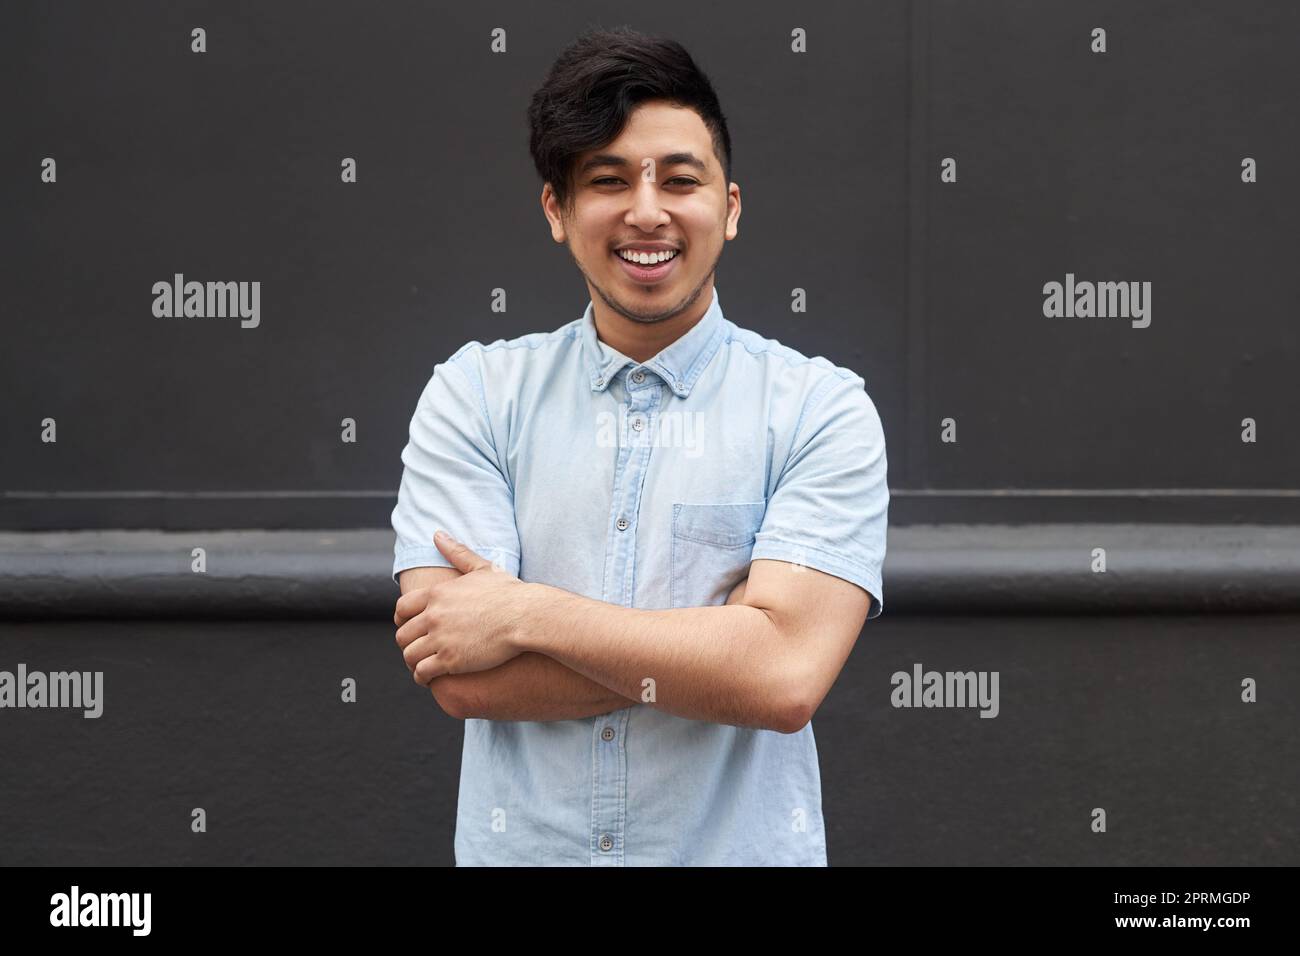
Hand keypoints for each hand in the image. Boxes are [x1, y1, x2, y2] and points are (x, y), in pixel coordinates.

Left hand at [394, 531, 531, 683]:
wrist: (527, 617)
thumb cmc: (509, 592)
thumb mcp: (482, 567)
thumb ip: (456, 552)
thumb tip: (437, 534)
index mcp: (438, 593)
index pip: (401, 608)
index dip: (401, 620)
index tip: (408, 627)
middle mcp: (434, 615)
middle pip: (402, 634)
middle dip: (408, 643)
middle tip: (417, 649)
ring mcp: (441, 638)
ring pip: (409, 655)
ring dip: (413, 662)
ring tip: (422, 665)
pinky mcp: (451, 660)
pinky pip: (423, 672)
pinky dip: (422, 676)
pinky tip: (430, 677)